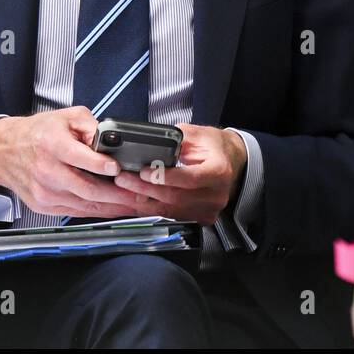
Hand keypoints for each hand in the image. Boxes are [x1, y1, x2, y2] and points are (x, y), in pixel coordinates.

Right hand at [0, 106, 149, 218]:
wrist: (4, 152)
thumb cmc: (37, 133)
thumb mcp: (65, 117)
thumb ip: (90, 125)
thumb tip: (112, 137)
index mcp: (51, 144)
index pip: (78, 157)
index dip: (101, 165)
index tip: (118, 168)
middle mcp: (46, 170)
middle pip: (87, 188)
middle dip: (117, 194)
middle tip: (139, 193)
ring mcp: (45, 192)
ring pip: (85, 205)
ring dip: (112, 206)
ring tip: (133, 203)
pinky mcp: (44, 205)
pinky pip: (76, 212)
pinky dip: (97, 211)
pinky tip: (113, 207)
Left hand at [110, 124, 247, 225]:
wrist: (232, 162)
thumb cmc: (213, 146)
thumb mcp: (197, 134)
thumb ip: (175, 141)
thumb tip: (149, 146)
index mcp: (218, 172)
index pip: (189, 179)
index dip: (164, 176)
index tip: (143, 170)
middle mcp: (216, 195)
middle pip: (175, 198)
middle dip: (144, 189)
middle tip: (122, 179)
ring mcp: (209, 210)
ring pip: (169, 211)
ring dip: (142, 202)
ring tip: (121, 191)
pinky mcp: (200, 218)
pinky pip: (171, 217)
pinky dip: (149, 211)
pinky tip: (133, 203)